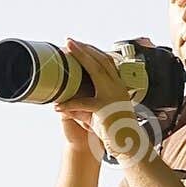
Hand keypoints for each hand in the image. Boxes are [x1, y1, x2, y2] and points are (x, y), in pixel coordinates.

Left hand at [54, 38, 142, 160]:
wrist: (128, 146)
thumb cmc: (113, 129)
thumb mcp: (98, 112)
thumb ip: (84, 104)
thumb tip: (65, 101)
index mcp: (118, 86)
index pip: (106, 61)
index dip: (92, 51)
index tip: (78, 44)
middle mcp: (117, 87)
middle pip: (100, 61)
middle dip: (84, 49)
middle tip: (69, 40)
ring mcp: (113, 96)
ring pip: (96, 72)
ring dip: (80, 59)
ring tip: (66, 51)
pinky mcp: (106, 109)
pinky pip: (84, 103)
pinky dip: (69, 104)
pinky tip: (57, 107)